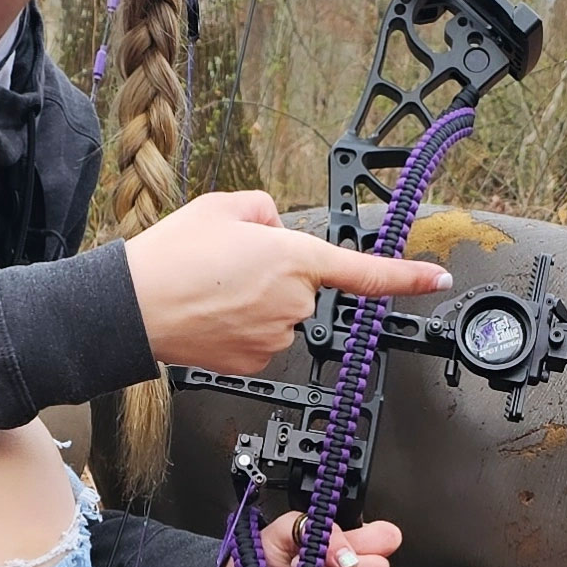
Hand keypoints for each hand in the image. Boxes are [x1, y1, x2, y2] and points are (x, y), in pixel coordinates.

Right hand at [122, 191, 451, 374]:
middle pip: (303, 284)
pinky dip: (241, 325)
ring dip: (256, 299)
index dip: (405, 276)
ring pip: (281, 312)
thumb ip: (264, 209)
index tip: (436, 279)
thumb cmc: (171, 255)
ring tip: (212, 288)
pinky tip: (211, 313)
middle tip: (228, 263)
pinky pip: (261, 337)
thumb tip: (277, 228)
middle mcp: (292, 301)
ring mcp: (274, 336)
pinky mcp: (254, 360)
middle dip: (277, 271)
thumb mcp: (222, 206)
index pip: (364, 271)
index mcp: (294, 258)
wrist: (131, 307)